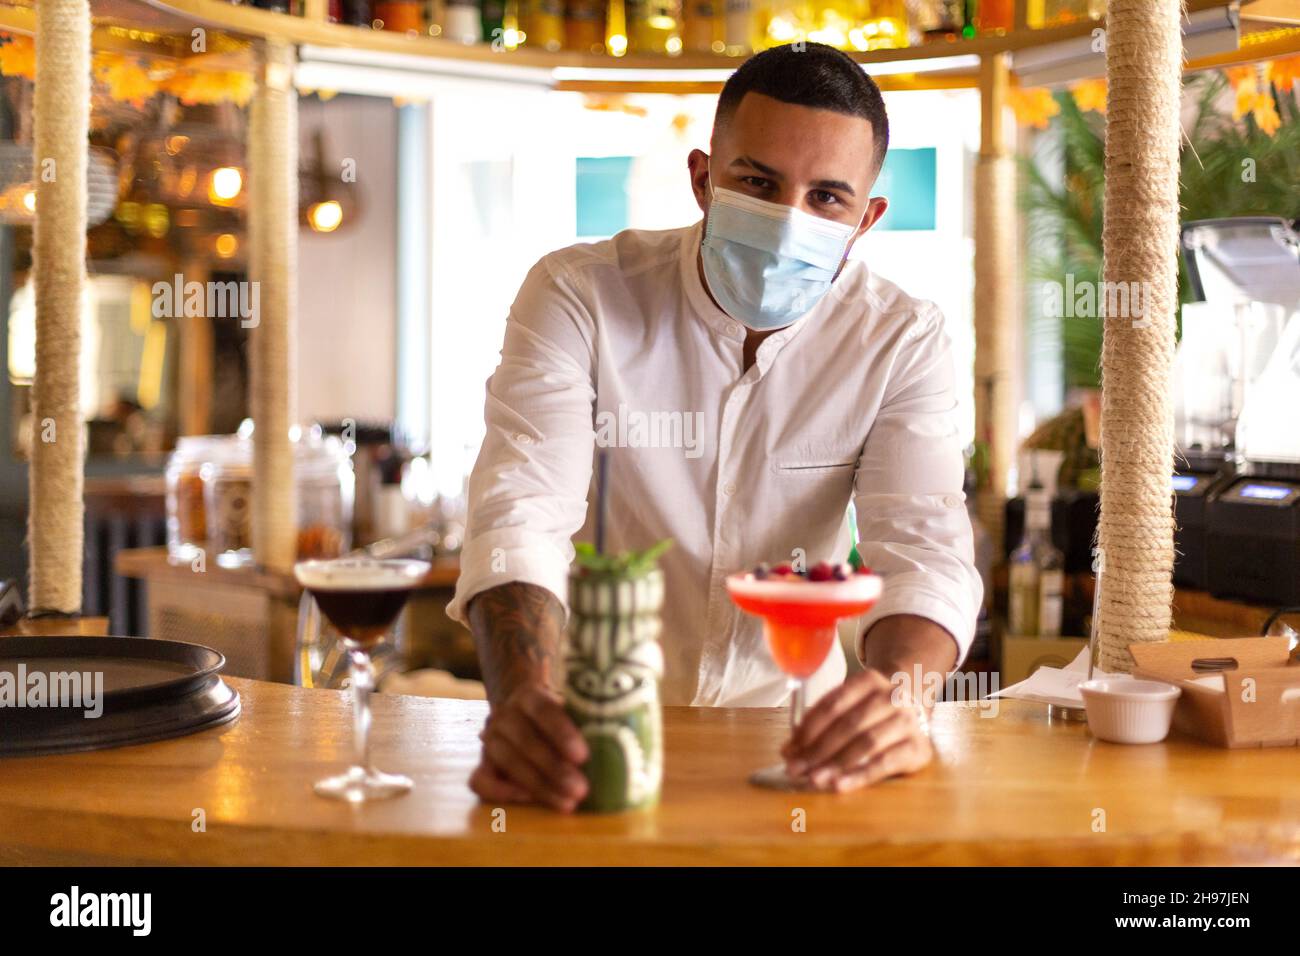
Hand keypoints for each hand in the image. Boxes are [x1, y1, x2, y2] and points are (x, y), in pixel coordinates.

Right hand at [469, 682, 589, 812]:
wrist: (525, 715)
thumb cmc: (561, 717)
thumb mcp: (571, 709)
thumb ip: (587, 720)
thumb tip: (620, 743)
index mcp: (529, 694)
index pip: (543, 709)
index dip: (562, 733)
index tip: (583, 756)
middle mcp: (505, 713)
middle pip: (526, 740)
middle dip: (555, 769)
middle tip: (581, 790)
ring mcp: (490, 738)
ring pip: (508, 761)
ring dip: (539, 785)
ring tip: (568, 803)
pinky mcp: (483, 764)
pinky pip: (480, 780)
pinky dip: (502, 792)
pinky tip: (530, 800)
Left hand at [780, 668, 932, 792]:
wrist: (914, 715)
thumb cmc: (872, 714)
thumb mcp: (848, 707)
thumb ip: (820, 724)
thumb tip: (789, 751)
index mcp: (869, 680)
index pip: (833, 704)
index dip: (808, 729)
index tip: (789, 750)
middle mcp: (893, 696)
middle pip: (849, 725)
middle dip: (818, 750)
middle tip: (796, 769)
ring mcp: (909, 721)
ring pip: (866, 743)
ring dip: (836, 763)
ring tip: (813, 779)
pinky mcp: (919, 748)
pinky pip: (886, 763)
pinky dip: (859, 776)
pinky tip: (839, 785)